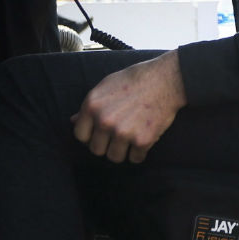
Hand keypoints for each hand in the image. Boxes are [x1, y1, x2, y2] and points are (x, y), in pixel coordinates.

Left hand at [72, 51, 186, 163]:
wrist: (165, 80)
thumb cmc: (134, 80)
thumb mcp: (106, 85)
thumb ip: (89, 106)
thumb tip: (73, 121)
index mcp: (92, 105)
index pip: (80, 135)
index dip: (90, 135)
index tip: (100, 132)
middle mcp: (104, 121)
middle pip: (96, 150)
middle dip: (106, 145)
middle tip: (118, 134)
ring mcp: (123, 132)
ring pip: (115, 157)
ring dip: (122, 150)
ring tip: (131, 136)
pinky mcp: (142, 141)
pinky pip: (135, 159)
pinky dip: (139, 152)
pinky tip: (143, 138)